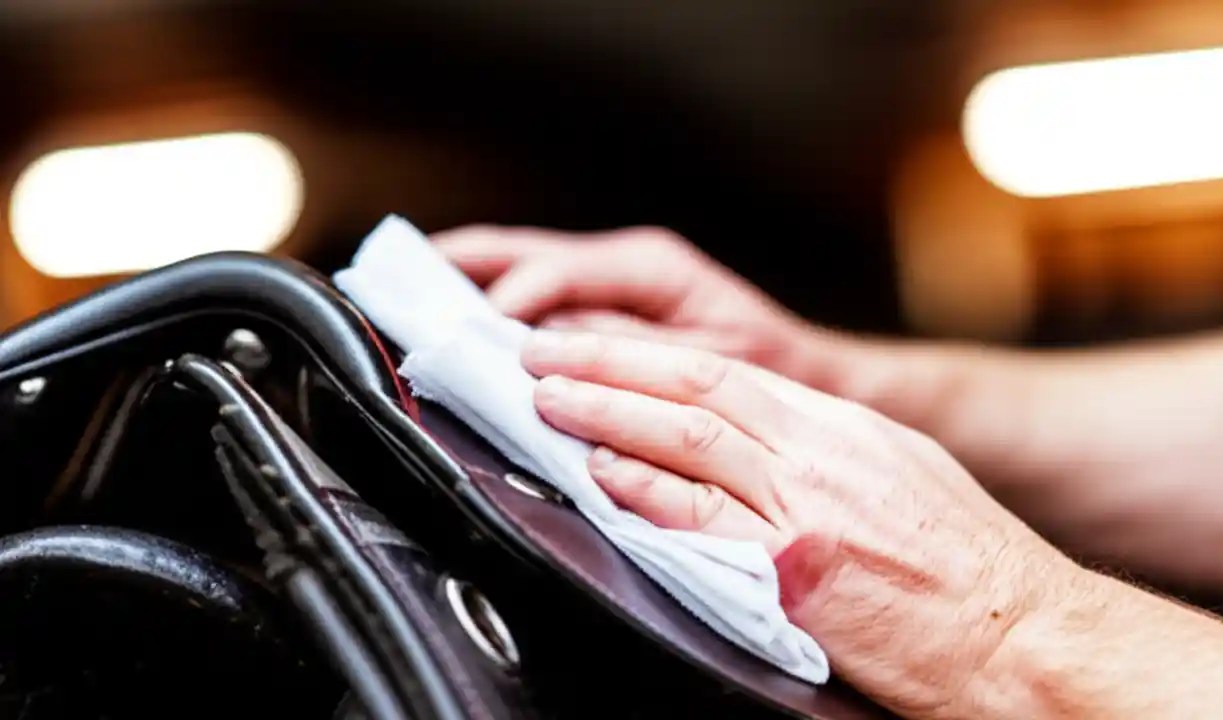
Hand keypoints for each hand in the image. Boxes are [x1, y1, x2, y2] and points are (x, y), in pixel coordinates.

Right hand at [432, 224, 815, 375]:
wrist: (800, 375)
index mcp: (648, 265)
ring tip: (407, 292)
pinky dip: (491, 301)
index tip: (474, 334)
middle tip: (396, 281)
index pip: (558, 273)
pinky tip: (457, 319)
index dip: (511, 301)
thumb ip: (622, 354)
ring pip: (520, 265)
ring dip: (466, 279)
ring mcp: (610, 279)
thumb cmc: (761, 369)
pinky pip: (536, 294)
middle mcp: (622, 262)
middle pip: (522, 251)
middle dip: (459, 265)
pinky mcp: (604, 303)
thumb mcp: (700, 364)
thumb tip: (547, 352)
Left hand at [518, 329, 1080, 719]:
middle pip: (695, 385)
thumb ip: (825, 449)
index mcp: (841, 427)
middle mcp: (819, 452)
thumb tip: (754, 437)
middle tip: (542, 353)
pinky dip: (646, 490)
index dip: (648, 354)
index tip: (595, 345)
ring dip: (606, 413)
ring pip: (687, 436)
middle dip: (608, 363)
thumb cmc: (969, 564)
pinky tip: (603, 475)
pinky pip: (703, 518)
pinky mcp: (796, 569)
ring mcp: (805, 506)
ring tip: (548, 401)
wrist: (1021, 633)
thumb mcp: (900, 474)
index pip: (726, 371)